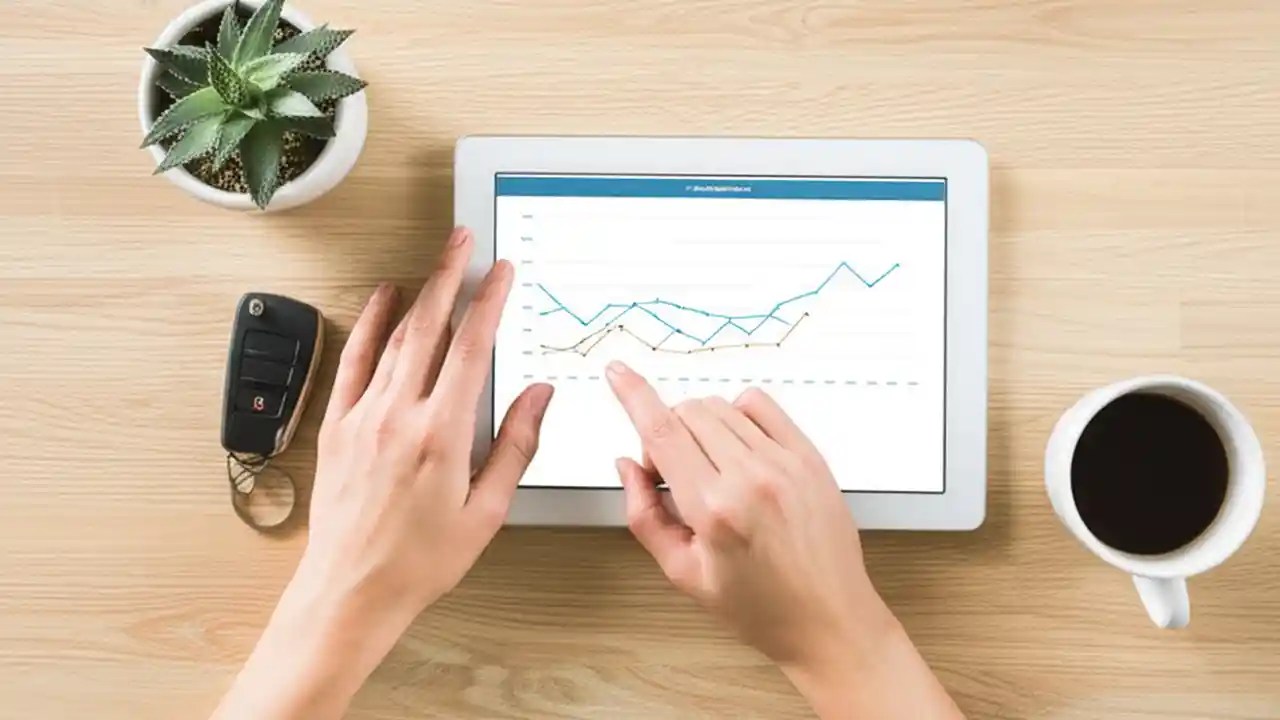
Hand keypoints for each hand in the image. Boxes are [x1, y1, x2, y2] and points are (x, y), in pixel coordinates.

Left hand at [301, 227, 551, 625]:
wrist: (351, 590)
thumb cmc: (420, 560)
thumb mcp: (486, 511)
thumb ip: (516, 445)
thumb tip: (537, 395)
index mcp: (441, 435)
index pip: (470, 349)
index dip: (489, 302)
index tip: (501, 272)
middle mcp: (397, 416)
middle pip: (428, 327)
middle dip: (449, 276)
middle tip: (463, 241)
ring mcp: (362, 418)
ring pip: (393, 338)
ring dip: (418, 294)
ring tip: (436, 262)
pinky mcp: (337, 427)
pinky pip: (354, 361)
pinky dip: (369, 325)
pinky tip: (382, 300)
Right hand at [606, 361, 961, 718]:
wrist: (830, 621)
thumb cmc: (761, 608)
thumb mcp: (684, 574)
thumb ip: (645, 515)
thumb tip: (627, 465)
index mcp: (714, 510)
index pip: (662, 432)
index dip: (633, 394)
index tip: (618, 373)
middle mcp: (751, 478)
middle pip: (686, 414)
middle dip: (666, 436)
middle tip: (674, 478)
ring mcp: (785, 463)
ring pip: (721, 406)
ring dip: (700, 427)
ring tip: (711, 471)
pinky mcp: (810, 456)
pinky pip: (761, 405)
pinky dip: (738, 414)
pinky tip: (738, 448)